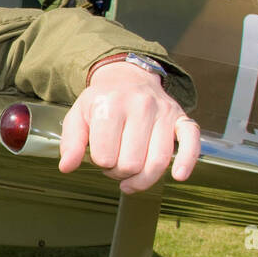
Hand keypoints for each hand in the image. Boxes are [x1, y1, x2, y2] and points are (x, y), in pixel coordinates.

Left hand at [57, 60, 200, 192]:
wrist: (128, 78)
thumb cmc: (101, 102)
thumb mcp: (78, 116)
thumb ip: (71, 143)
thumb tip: (66, 167)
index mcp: (110, 105)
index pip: (105, 156)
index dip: (101, 163)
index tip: (101, 155)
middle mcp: (139, 106)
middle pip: (131, 163)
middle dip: (120, 171)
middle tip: (116, 162)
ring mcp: (163, 112)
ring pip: (158, 161)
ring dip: (143, 178)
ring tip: (132, 177)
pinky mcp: (182, 118)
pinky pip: (191, 142)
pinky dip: (187, 162)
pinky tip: (178, 176)